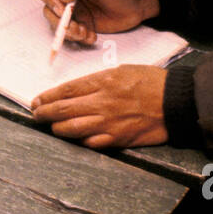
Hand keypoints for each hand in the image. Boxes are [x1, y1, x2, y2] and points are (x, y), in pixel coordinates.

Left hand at [31, 65, 168, 147]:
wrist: (176, 102)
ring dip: (57, 128)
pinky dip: (79, 140)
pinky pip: (90, 143)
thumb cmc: (151, 82)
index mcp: (103, 82)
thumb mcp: (122, 70)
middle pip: (63, 110)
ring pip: (71, 129)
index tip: (37, 100)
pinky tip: (75, 138)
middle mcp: (102, 103)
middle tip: (36, 114)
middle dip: (44, 113)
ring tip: (52, 126)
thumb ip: (98, 81)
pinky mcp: (117, 139)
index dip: (47, 97)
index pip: (66, 90)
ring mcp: (109, 123)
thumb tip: (76, 90)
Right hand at [36, 0, 161, 45]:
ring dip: (69, 33)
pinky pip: (74, 34)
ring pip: (60, 25)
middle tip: (74, 29)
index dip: (50, 0)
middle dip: (59, 23)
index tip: (63, 10)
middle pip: (49, 10)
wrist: (139, 1)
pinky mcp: (84, 24)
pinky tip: (92, 37)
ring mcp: (75, 11)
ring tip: (84, 34)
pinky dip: (80, 38)